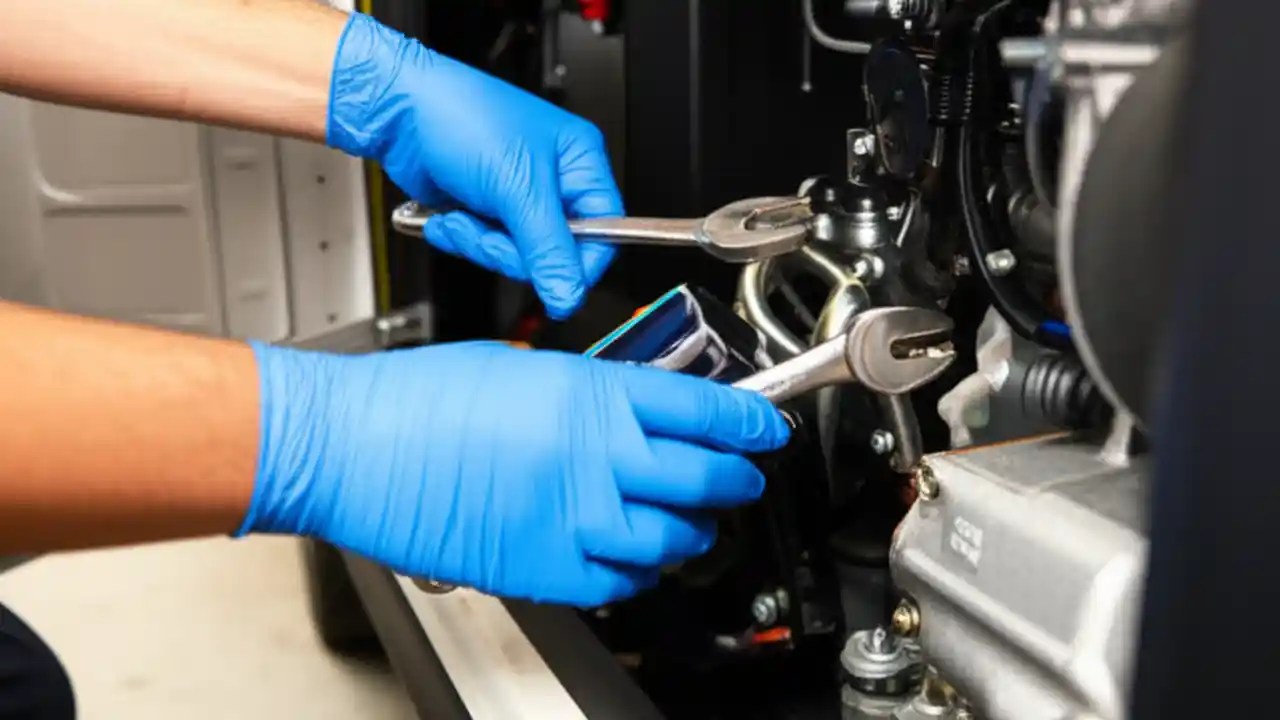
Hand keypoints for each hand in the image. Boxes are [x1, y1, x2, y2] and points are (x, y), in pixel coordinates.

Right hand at [240, 342, 789, 605]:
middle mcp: (596, 455)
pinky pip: (621, 583)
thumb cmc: (418, 400)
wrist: (351, 444)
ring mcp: (574, 516)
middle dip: (737, 479)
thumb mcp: (522, 367)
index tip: (766, 430)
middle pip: (707, 475)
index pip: (707, 410)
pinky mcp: (543, 567)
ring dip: (694, 533)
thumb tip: (629, 410)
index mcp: (593, 393)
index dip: (751, 424)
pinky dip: (640, 575)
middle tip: (741, 479)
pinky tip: (635, 561)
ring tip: (692, 525)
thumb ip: (587, 393)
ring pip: (674, 538)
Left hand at [327, 13, 622, 319]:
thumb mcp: (518, 188)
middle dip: (513, 249)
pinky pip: (487, 249)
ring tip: (464, 217)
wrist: (398, 111)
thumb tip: (569, 294)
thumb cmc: (461, 116)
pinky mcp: (485, 211)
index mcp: (579, 162)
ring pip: (518, 256)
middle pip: (557, 252)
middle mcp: (553, 181)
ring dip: (482, 244)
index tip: (558, 283)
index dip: (581, 262)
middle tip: (494, 231)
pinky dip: (463, 239)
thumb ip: (548, 249)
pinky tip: (450, 216)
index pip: (606, 230)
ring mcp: (517, 198)